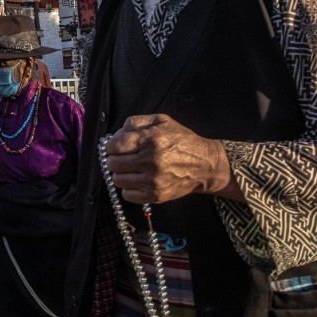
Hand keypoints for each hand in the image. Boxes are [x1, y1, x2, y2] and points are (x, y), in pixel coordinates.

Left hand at [104, 114, 233, 204]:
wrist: (205, 164)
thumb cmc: (182, 141)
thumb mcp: (162, 121)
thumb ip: (136, 122)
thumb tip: (116, 134)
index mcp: (150, 139)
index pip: (114, 146)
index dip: (111, 146)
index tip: (116, 148)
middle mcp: (150, 160)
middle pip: (113, 164)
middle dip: (115, 160)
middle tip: (123, 159)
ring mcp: (152, 180)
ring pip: (117, 180)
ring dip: (121, 174)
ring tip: (132, 169)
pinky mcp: (155, 195)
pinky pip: (127, 195)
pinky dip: (129, 188)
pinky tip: (138, 180)